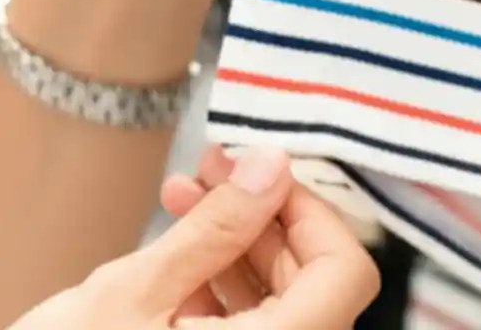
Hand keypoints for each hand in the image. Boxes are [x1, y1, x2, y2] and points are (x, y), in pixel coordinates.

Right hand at [5, 148, 379, 328]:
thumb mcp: (134, 292)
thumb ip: (216, 228)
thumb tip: (272, 167)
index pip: (346, 272)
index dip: (310, 210)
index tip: (260, 173)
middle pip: (316, 282)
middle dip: (265, 217)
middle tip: (210, 171)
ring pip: (284, 302)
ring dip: (240, 244)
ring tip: (182, 200)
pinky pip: (250, 328)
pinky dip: (222, 285)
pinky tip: (177, 252)